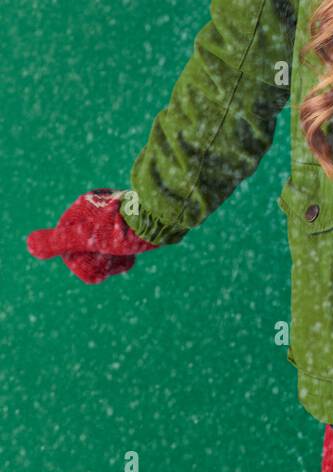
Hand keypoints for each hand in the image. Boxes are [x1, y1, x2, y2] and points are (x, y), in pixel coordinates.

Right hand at [27, 189, 159, 283]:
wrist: (164, 220)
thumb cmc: (124, 229)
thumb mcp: (86, 238)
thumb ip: (57, 242)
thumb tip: (30, 244)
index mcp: (83, 208)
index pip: (68, 247)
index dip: (80, 260)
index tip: (96, 255)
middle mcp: (97, 211)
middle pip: (86, 251)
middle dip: (98, 262)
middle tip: (113, 257)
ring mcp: (114, 219)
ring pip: (103, 254)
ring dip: (112, 263)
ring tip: (125, 257)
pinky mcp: (131, 227)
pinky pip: (119, 251)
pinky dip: (123, 260)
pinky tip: (132, 258)